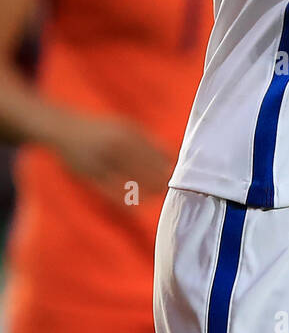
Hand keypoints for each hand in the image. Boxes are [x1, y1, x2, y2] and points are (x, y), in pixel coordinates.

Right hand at [49, 111, 173, 205]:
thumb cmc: (101, 129)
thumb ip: (145, 140)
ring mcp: (103, 159)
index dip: (167, 164)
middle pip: (145, 165)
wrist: (65, 128)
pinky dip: (123, 199)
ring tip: (156, 196)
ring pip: (129, 178)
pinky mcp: (90, 173)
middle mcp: (116, 145)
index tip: (180, 173)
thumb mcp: (123, 127)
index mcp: (127, 132)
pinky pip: (110, 190)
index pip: (155, 150)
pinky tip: (134, 206)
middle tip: (169, 188)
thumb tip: (170, 154)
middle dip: (159, 178)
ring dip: (145, 189)